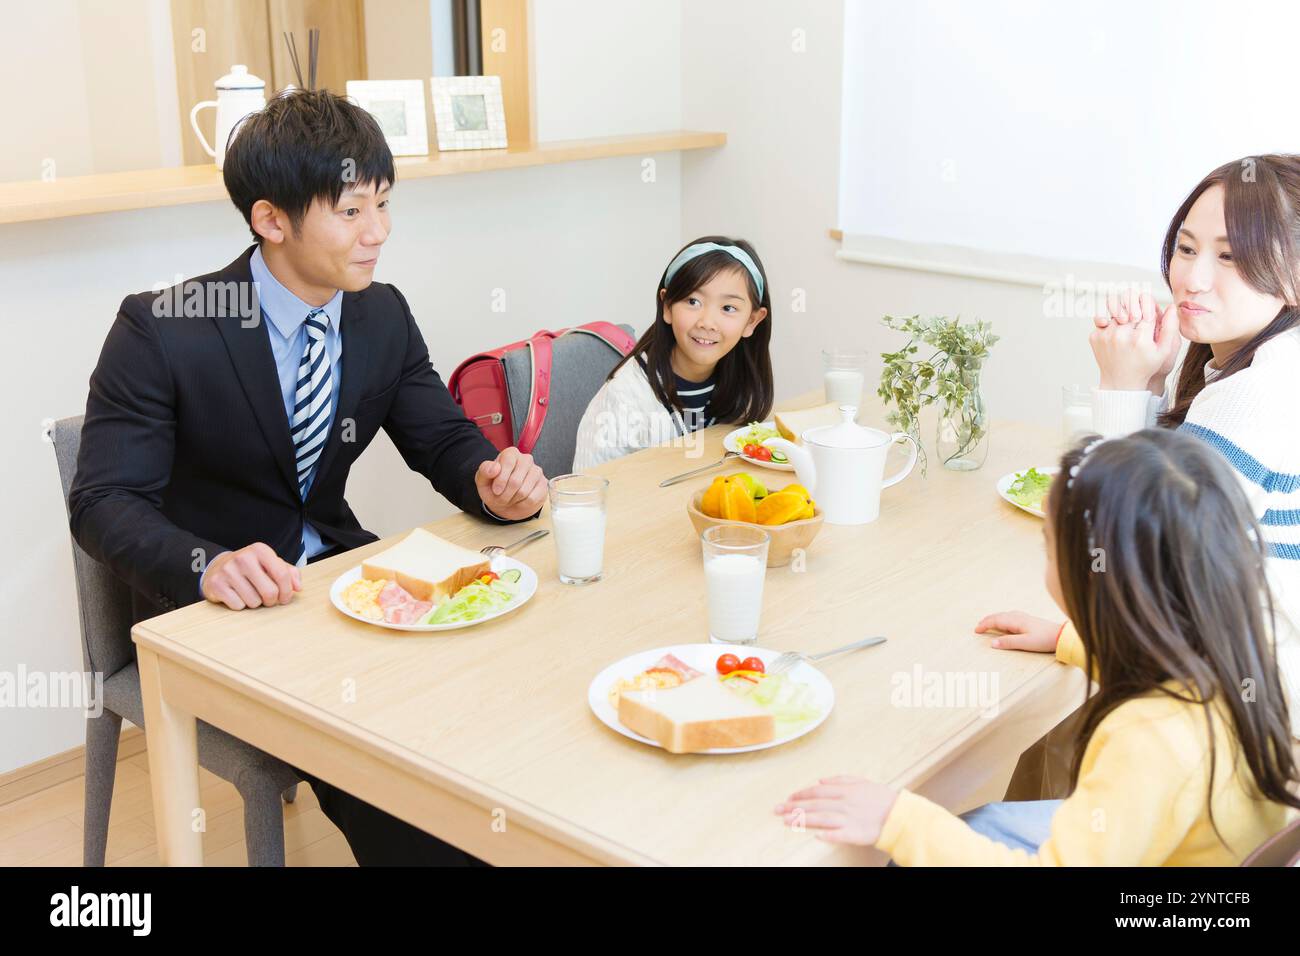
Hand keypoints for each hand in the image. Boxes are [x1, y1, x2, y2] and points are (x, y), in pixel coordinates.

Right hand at [201, 543, 300, 609]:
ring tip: (249, 593)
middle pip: (269, 591)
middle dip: (272, 600)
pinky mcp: (216, 584)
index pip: (282, 574)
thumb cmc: (251, 568)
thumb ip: (289, 573)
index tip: (285, 598)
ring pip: (254, 602)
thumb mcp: (271, 565)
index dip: (287, 591)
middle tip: (268, 599)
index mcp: (260, 550)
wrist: (219, 567)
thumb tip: (298, 587)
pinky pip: (238, 606)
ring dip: (255, 603)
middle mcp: (243, 557)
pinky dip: (240, 605)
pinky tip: (237, 595)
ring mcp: (228, 570)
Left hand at [475, 447, 546, 519]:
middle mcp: (526, 459)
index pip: (508, 461)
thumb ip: (485, 470)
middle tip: (500, 498)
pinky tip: (519, 501)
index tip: (495, 490)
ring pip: (524, 491)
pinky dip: (522, 504)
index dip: (501, 479)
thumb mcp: (483, 480)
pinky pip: (532, 499)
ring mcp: (537, 472)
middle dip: (505, 494)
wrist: (506, 502)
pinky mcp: (543, 485)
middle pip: (516, 480)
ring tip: (509, 499)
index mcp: (511, 453)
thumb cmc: (494, 488)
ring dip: (512, 500)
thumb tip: (495, 468)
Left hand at [774, 776, 898, 845]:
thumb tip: (820, 780)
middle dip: (793, 807)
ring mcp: (849, 818)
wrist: (900, 815)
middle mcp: (844, 803)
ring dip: (802, 819)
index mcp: (845, 790)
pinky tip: (815, 835)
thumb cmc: (880, 798)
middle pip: (814, 804)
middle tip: (777, 810)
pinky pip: (838, 834)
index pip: (816, 791)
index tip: (787, 799)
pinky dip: (827, 834)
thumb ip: (840, 780)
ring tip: (786, 821)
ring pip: (821, 818)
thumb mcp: (861, 782)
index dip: (800, 795)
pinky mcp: (855, 833)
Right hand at [974, 610, 1063, 651]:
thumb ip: (1008, 642)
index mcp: (1015, 621)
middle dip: (987, 620)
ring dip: (994, 619)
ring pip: (1004, 616)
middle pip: (998, 616)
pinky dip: (1002, 618)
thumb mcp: (1025, 643)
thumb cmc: (1044, 639)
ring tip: (988, 623)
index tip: (976, 630)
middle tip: (978, 626)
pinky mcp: (1028, 620)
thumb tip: (992, 643)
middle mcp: (1018, 616)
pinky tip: (1005, 621)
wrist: (1061, 635)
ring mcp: (1023, 617)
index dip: (984, 625)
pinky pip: (1010, 616)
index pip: (995, 621)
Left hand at [1090, 289, 1180, 392]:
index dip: (1149, 310)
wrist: (1120, 382)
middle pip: (1130, 308)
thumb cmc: (1144, 367)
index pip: (1147, 309)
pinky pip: (1103, 321)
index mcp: (1140, 338)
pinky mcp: (1095, 337)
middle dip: (1136, 310)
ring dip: (1123, 316)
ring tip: (1127, 328)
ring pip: (1116, 313)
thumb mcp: (1164, 351)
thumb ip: (1170, 327)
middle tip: (1137, 318)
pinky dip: (1110, 324)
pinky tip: (1117, 334)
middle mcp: (1121, 335)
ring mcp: (1106, 336)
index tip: (1149, 316)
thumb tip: (1171, 306)